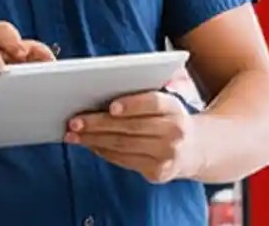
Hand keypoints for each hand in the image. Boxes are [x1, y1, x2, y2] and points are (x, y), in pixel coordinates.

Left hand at [64, 90, 203, 183]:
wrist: (195, 149)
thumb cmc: (169, 119)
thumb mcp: (164, 103)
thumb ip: (141, 97)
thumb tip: (98, 96)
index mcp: (174, 107)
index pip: (153, 103)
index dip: (132, 105)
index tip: (110, 107)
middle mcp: (174, 132)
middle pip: (131, 127)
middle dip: (98, 125)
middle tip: (73, 122)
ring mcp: (167, 155)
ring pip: (123, 146)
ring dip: (93, 140)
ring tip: (73, 136)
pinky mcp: (158, 173)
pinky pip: (124, 160)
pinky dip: (104, 152)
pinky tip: (90, 145)